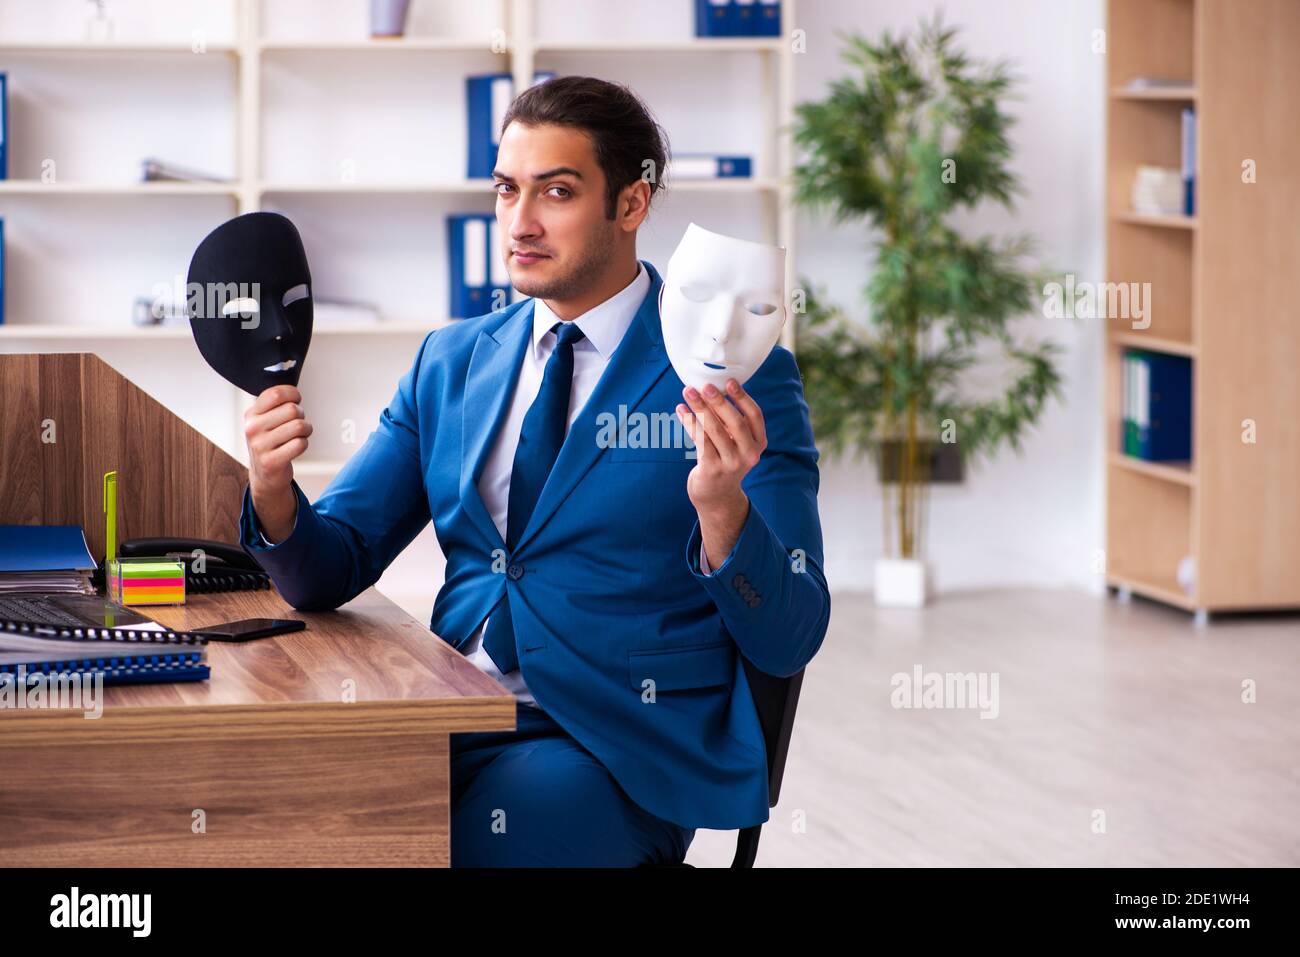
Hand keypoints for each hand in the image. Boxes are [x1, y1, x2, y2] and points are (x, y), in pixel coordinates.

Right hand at [244, 384, 311, 542]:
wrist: (264, 474)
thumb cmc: (270, 442)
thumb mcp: (264, 420)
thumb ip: (275, 403)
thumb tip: (293, 390)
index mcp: (251, 414)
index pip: (276, 393)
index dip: (293, 394)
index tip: (296, 400)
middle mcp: (253, 428)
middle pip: (293, 410)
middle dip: (302, 415)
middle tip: (296, 423)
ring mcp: (260, 445)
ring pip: (299, 426)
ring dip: (306, 430)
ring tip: (298, 435)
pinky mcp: (271, 461)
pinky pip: (300, 444)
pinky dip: (303, 444)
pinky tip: (295, 447)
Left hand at [675, 379, 767, 567]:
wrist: (717, 496)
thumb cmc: (725, 458)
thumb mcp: (735, 441)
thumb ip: (729, 419)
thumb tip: (711, 388)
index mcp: (759, 443)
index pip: (755, 415)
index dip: (742, 397)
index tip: (729, 381)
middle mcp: (749, 454)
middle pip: (735, 421)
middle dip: (718, 401)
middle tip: (704, 385)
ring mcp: (731, 463)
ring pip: (713, 430)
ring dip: (699, 408)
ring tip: (687, 392)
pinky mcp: (712, 469)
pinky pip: (699, 440)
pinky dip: (689, 422)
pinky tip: (680, 410)